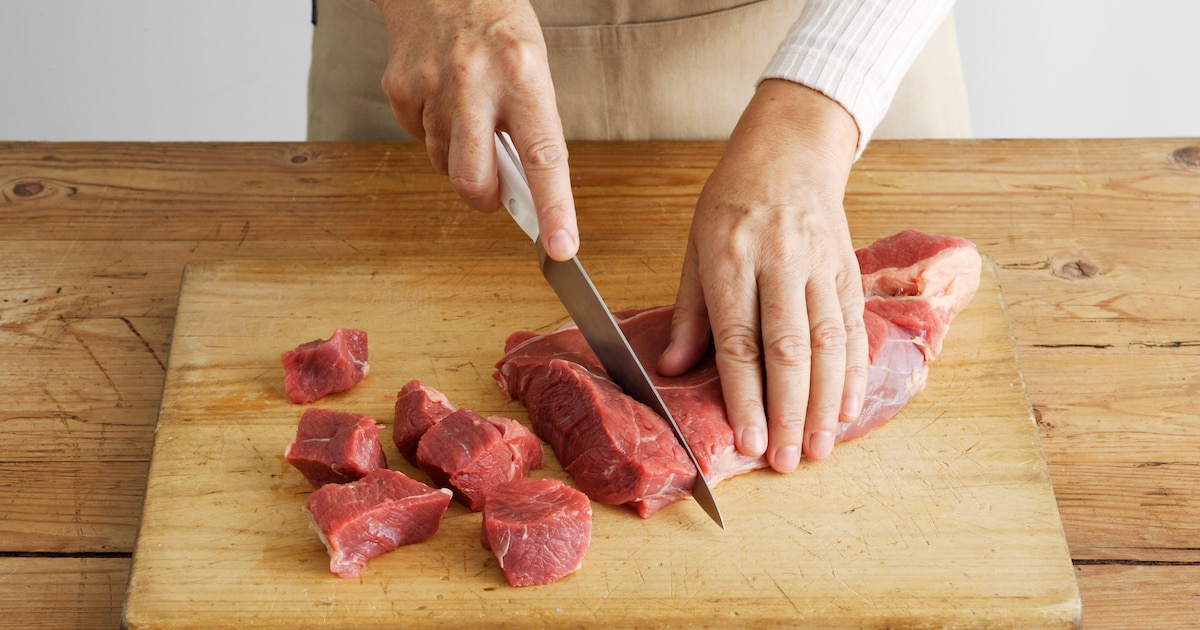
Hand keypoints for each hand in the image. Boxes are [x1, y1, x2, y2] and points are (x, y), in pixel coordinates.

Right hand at [374, 0, 577, 259]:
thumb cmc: (496, 25)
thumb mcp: (532, 66)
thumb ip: (530, 125)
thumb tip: (527, 186)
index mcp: (523, 75)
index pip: (545, 157)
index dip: (553, 209)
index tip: (561, 246)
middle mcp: (476, 83)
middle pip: (474, 180)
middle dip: (484, 199)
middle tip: (495, 189)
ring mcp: (432, 87)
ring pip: (443, 164)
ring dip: (458, 158)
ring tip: (469, 115)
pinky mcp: (400, 89)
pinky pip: (418, 138)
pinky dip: (432, 132)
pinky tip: (443, 99)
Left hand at [658, 80, 868, 472]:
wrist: (790, 148)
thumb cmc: (733, 199)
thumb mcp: (695, 245)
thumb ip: (690, 311)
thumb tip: (670, 369)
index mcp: (730, 257)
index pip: (739, 340)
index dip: (744, 396)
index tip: (746, 441)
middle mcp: (779, 261)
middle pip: (788, 349)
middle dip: (787, 412)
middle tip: (787, 461)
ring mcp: (819, 263)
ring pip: (828, 343)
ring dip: (824, 402)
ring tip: (819, 447)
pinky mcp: (847, 267)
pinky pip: (853, 326)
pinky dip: (853, 371)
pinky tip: (848, 407)